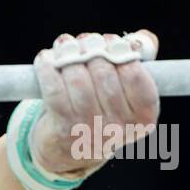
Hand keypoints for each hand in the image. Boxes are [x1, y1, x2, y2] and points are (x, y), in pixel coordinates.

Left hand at [30, 29, 159, 175]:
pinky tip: (46, 59)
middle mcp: (119, 127)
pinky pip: (54, 89)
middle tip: (83, 41)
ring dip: (68, 55)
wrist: (68, 150)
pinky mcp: (63, 129)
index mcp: (143, 117)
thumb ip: (137, 64)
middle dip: (91, 49)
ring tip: (64, 46)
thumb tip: (140, 39)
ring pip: (78, 78)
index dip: (120, 50)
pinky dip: (47, 68)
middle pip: (104, 72)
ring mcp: (90, 130)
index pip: (134, 74)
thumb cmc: (100, 111)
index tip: (110, 42)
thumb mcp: (125, 94)